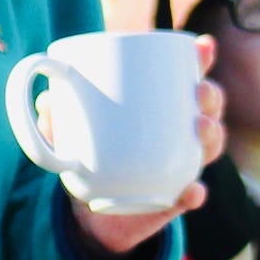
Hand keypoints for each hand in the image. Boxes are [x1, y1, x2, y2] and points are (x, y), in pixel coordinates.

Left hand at [69, 38, 228, 259]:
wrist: (91, 214)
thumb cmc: (86, 160)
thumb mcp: (66, 137)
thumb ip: (55, 121)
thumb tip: (47, 101)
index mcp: (159, 109)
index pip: (186, 80)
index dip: (201, 61)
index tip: (203, 46)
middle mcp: (178, 134)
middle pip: (207, 109)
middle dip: (211, 95)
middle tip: (198, 91)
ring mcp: (181, 166)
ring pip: (210, 147)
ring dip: (212, 135)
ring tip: (199, 126)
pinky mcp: (174, 198)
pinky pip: (192, 196)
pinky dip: (194, 193)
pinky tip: (191, 191)